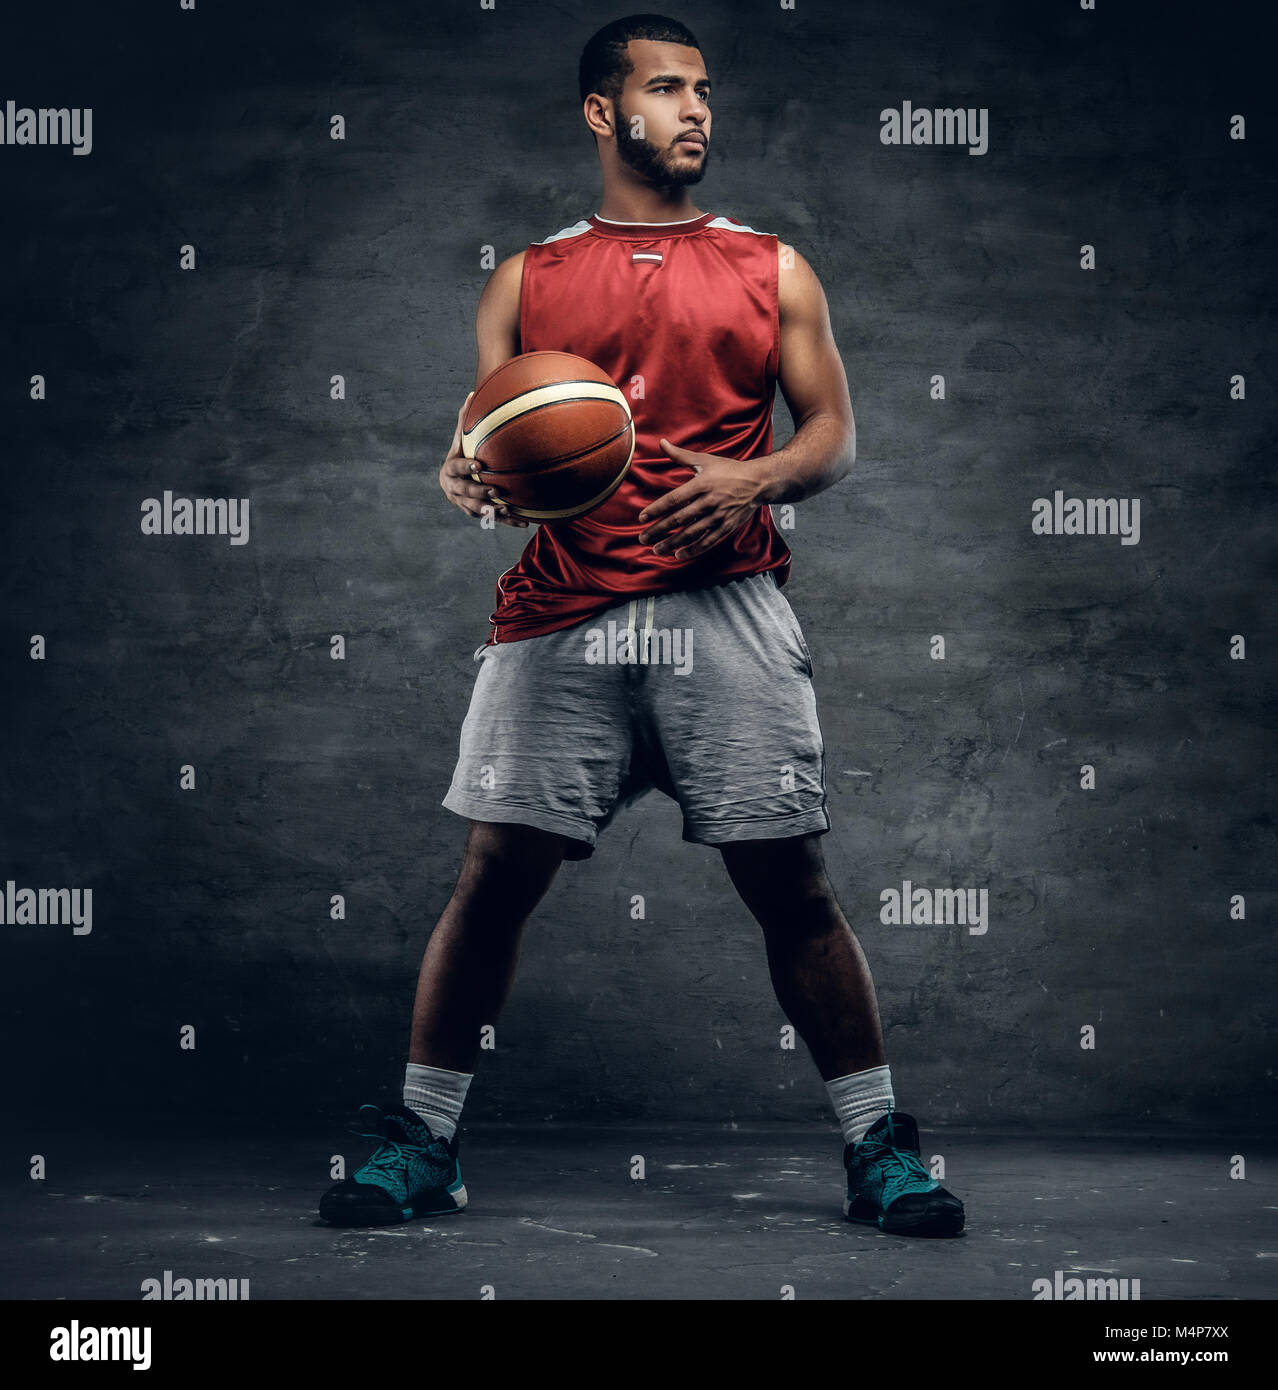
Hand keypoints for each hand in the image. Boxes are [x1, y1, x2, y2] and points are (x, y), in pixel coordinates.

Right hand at [438, 392, 529, 527]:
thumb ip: (465, 419)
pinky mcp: (477, 514)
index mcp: (449, 471)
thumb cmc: (462, 453)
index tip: (478, 464)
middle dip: (480, 492)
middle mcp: (454, 490)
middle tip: (495, 490)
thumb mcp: (461, 438)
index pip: (456, 468)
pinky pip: (493, 520)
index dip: (465, 467)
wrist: (454, 480)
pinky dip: (508, 522)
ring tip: (506, 508)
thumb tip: (473, 393)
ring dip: (492, 510)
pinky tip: (523, 523)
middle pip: (466, 492)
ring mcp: (464, 504)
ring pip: (478, 510)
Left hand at [637, 438, 765, 559]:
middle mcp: (709, 501)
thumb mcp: (705, 460)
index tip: (642, 517)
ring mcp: (719, 516)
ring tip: (657, 549)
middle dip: (659, 530)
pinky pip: (708, 541)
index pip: (674, 499)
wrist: (758, 482)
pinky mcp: (727, 526)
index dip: (657, 509)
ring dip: (672, 543)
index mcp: (702, 484)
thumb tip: (661, 442)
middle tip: (643, 538)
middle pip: (680, 519)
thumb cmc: (729, 470)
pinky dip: (693, 549)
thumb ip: (680, 455)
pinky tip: (679, 555)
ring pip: (692, 533)